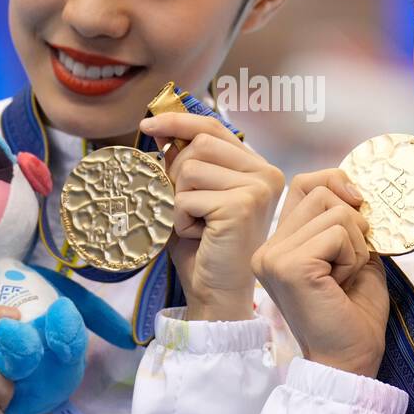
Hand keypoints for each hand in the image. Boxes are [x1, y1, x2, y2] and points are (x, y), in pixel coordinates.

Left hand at [140, 112, 283, 321]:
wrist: (216, 292)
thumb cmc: (203, 247)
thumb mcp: (190, 195)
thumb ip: (182, 163)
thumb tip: (159, 127)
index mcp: (257, 166)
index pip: (214, 126)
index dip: (179, 121)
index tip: (148, 125)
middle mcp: (265, 173)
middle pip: (199, 143)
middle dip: (175, 173)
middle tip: (183, 207)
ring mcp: (257, 188)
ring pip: (189, 169)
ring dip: (177, 200)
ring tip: (195, 225)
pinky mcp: (242, 205)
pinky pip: (186, 197)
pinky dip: (179, 219)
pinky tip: (198, 236)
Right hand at [251, 170, 388, 376]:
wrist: (349, 362)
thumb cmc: (352, 315)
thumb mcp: (353, 255)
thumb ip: (347, 221)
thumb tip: (356, 190)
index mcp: (278, 245)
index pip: (303, 184)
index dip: (335, 183)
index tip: (359, 207)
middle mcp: (268, 248)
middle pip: (319, 191)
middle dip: (353, 222)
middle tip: (350, 262)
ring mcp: (275, 256)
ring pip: (334, 211)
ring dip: (356, 245)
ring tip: (344, 278)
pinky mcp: (291, 266)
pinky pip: (338, 234)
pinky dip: (353, 257)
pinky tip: (340, 285)